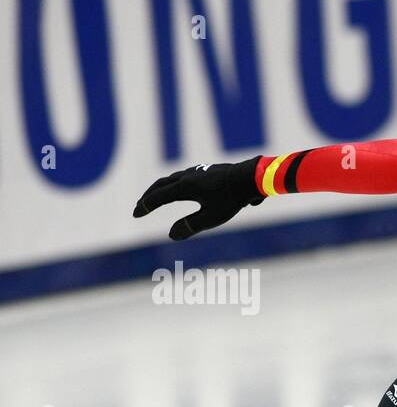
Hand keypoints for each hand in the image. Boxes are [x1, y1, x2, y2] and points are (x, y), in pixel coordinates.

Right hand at [133, 157, 263, 239]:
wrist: (251, 178)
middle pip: (160, 185)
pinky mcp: (206, 171)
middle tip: (139, 206)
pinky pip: (183, 177)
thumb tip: (171, 235)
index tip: (135, 214)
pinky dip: (173, 185)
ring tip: (155, 198)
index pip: (158, 197)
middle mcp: (187, 176)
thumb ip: (191, 226)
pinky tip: (180, 191)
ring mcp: (196, 172)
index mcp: (184, 187)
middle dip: (148, 196)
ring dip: (160, 189)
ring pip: (172, 179)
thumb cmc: (232, 199)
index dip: (145, 206)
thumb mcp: (212, 217)